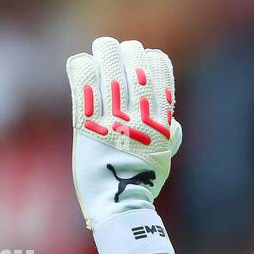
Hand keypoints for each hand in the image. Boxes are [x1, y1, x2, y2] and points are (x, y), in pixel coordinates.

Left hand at [66, 37, 181, 230]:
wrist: (119, 203)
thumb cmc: (143, 181)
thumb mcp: (164, 156)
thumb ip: (168, 135)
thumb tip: (172, 123)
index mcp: (159, 120)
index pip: (160, 74)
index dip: (151, 59)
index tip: (144, 57)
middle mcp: (138, 116)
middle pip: (134, 64)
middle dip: (125, 52)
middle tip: (116, 51)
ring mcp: (113, 119)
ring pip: (110, 68)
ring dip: (104, 53)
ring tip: (100, 50)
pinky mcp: (87, 124)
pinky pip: (84, 85)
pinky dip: (81, 69)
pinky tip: (81, 63)